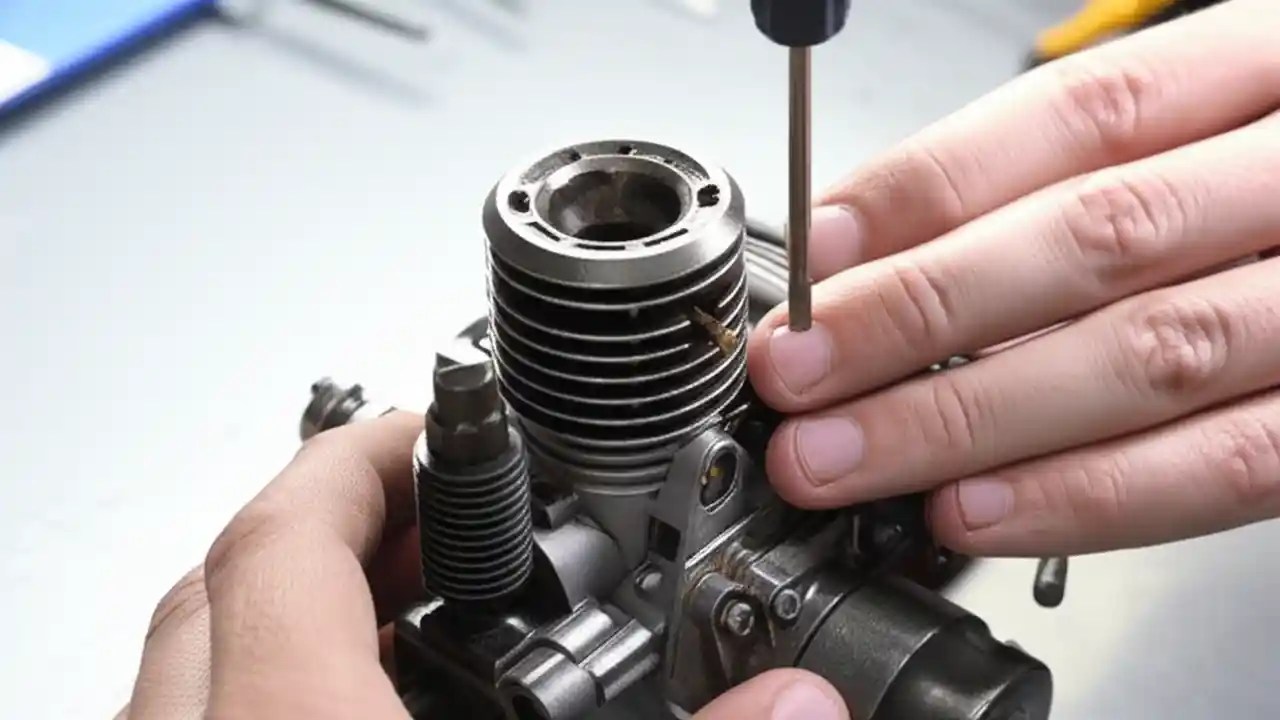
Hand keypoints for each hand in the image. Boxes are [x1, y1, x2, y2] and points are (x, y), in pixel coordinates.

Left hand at [120, 412, 847, 719]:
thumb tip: (797, 703)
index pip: (283, 538)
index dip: (358, 453)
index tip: (424, 425)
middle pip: (222, 584)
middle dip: (334, 520)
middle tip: (437, 516)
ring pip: (196, 658)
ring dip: (296, 606)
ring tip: (409, 606)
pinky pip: (206, 719)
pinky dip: (275, 682)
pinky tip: (368, 703)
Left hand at [747, 0, 1279, 557]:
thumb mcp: (1228, 119)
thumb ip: (1094, 171)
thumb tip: (901, 252)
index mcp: (1271, 69)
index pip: (1080, 115)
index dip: (934, 188)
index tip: (822, 255)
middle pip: (1093, 239)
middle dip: (920, 316)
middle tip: (799, 377)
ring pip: (1148, 356)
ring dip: (970, 418)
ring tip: (849, 459)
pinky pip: (1228, 463)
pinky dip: (1092, 494)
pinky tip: (977, 507)